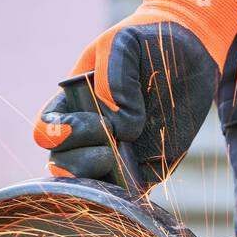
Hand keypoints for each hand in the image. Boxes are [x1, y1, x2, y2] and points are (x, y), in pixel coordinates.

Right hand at [33, 0, 236, 186]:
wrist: (190, 49)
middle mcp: (91, 134)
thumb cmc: (148, 41)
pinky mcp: (146, 169)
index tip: (74, 127)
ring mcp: (117, 154)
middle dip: (78, 160)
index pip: (46, 132)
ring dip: (99, 179)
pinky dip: (126, 194)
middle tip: (110, 140)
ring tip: (120, 157)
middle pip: (62, 165)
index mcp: (74, 105)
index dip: (52, 135)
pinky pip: (127, 195)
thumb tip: (122, 127)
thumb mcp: (122, 45)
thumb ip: (112, 82)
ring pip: (92, 186)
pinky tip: (134, 176)